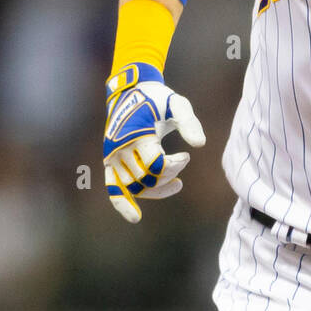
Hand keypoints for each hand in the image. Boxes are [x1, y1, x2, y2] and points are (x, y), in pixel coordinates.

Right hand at [103, 62, 205, 223]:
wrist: (130, 92)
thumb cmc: (157, 99)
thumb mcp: (176, 103)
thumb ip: (189, 121)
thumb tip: (200, 144)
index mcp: (135, 134)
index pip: (155, 164)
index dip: (174, 166)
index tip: (186, 156)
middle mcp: (120, 148)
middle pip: (147, 177)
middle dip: (168, 175)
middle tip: (182, 163)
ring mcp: (112, 157)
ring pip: (134, 187)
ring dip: (156, 191)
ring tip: (177, 185)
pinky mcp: (110, 163)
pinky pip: (113, 188)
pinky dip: (122, 203)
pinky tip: (135, 217)